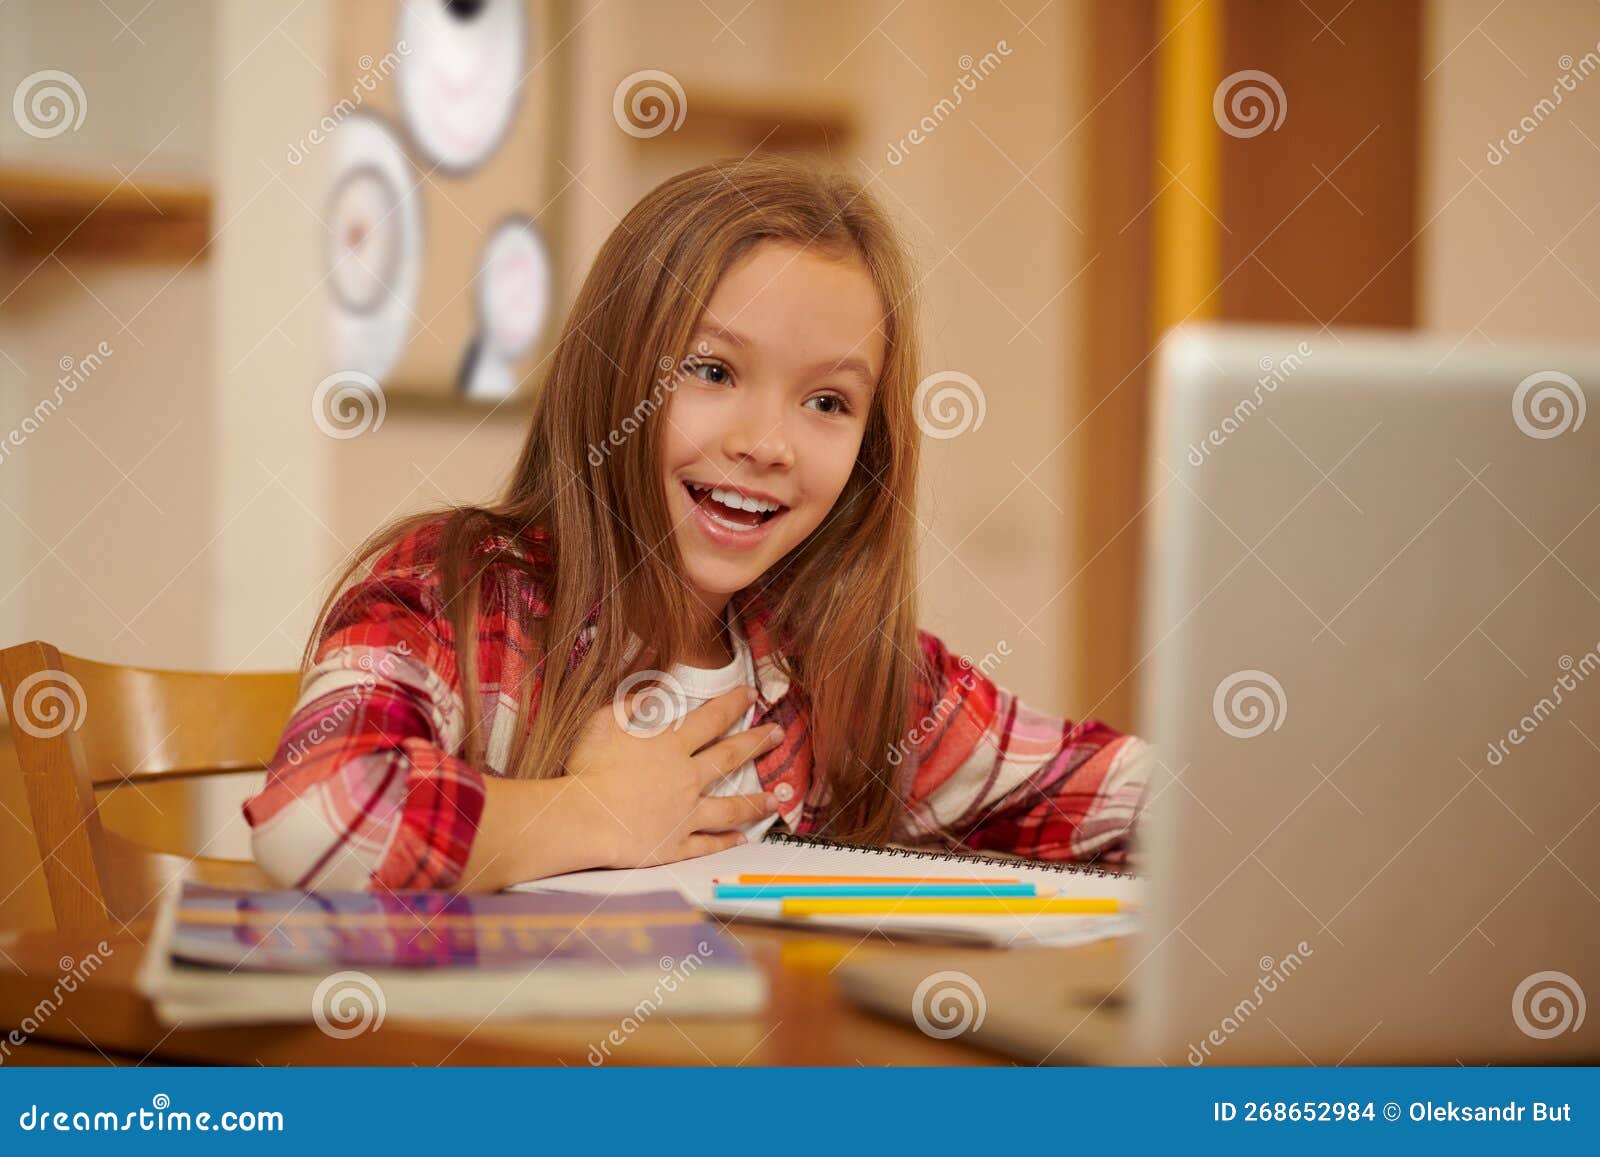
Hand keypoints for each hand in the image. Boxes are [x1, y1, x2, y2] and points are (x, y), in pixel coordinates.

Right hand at [564, 682, 782, 867]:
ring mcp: (684, 814)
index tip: (752, 694)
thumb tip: (657, 690)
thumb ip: (633, 704)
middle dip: (758, 744)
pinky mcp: (675, 844)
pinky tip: (741, 839)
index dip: (733, 704)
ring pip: (730, 806)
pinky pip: (707, 844)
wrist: (583, 818)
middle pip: (730, 757)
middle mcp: (686, 778)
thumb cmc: (588, 768)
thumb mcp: (604, 721)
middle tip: (779, 735)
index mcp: (670, 746)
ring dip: (755, 801)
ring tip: (775, 799)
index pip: (711, 718)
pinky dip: (726, 842)